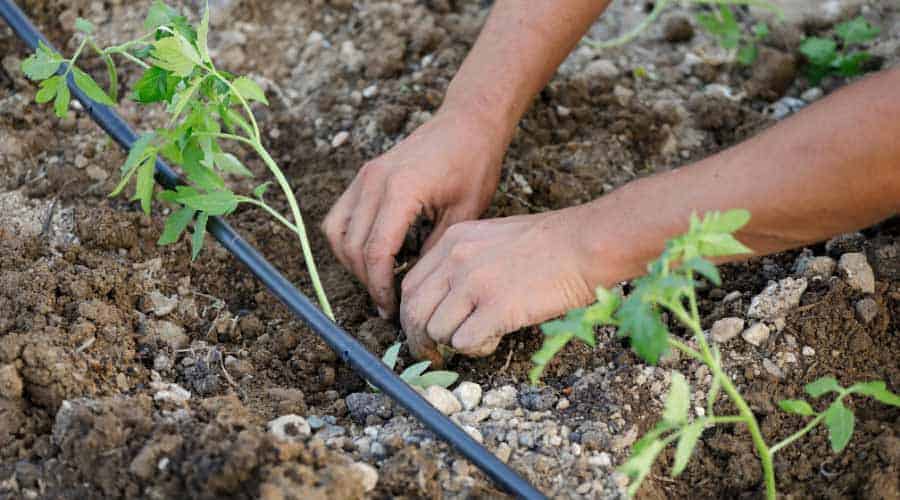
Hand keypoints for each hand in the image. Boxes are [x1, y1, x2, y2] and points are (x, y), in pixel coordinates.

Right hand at [322, 107, 508, 317]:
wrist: (467, 123)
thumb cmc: (474, 164)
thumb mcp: (465, 213)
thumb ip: (435, 250)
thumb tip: (414, 285)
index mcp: (401, 190)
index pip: (376, 251)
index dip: (380, 286)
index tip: (392, 308)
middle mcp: (374, 182)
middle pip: (352, 246)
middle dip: (367, 280)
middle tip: (388, 301)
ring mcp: (364, 176)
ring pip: (336, 232)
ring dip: (352, 262)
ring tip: (378, 280)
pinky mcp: (364, 175)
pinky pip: (339, 215)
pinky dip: (347, 240)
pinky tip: (372, 254)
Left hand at [399, 207, 598, 361]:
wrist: (584, 244)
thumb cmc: (549, 244)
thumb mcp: (491, 238)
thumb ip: (462, 263)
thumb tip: (445, 301)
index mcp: (453, 241)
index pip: (411, 286)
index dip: (412, 317)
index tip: (423, 332)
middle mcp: (456, 260)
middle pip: (414, 312)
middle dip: (419, 341)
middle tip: (433, 356)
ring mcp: (475, 283)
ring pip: (436, 331)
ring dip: (453, 345)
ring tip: (480, 339)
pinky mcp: (497, 307)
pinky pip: (465, 342)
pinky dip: (476, 349)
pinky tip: (496, 338)